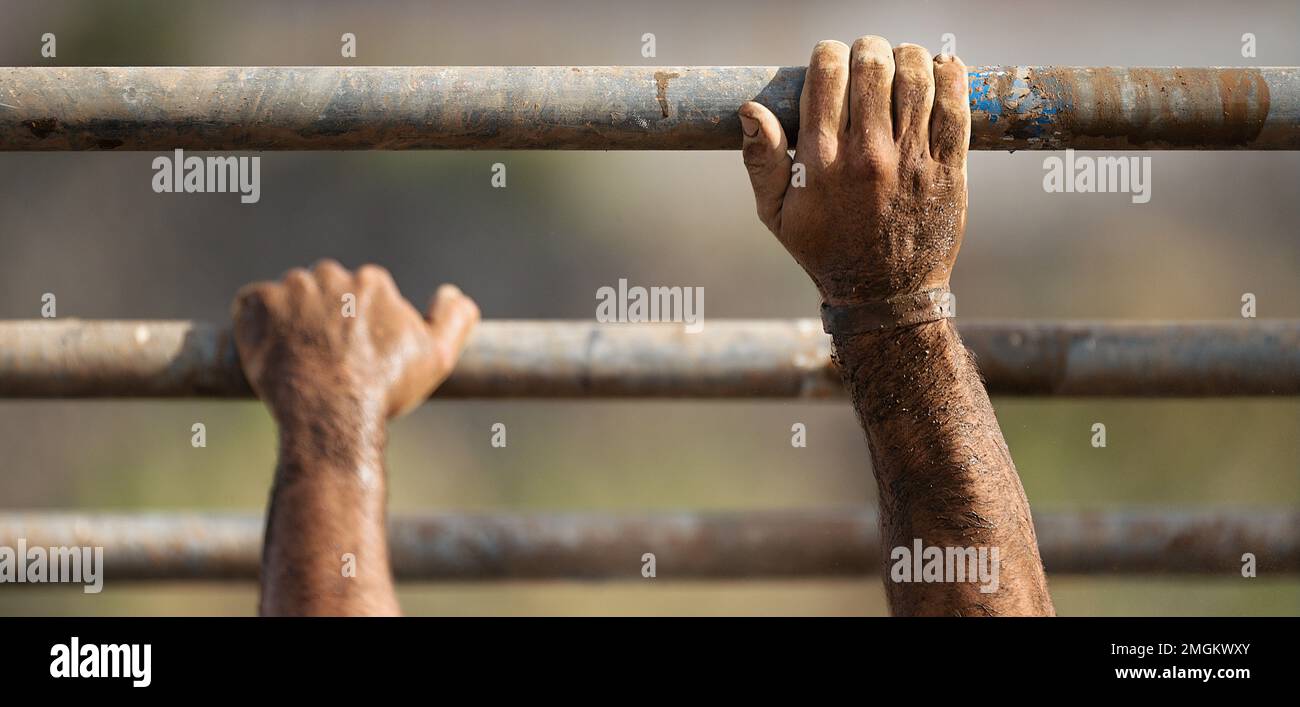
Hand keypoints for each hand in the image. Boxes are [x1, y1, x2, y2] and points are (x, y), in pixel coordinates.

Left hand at [232, 260, 478, 419]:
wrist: (332, 415)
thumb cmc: (385, 388)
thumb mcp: (438, 357)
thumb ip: (454, 319)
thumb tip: (454, 295)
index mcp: (372, 281)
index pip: (360, 297)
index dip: (358, 328)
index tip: (355, 356)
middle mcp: (331, 275)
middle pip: (324, 293)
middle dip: (323, 319)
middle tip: (326, 361)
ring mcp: (290, 288)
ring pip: (289, 299)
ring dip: (290, 322)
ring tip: (298, 362)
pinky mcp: (256, 304)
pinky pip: (251, 306)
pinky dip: (256, 325)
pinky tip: (270, 353)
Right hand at [740, 37, 969, 305]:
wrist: (884, 296)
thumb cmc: (825, 251)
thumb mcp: (776, 215)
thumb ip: (760, 160)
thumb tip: (750, 110)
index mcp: (822, 161)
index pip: (828, 74)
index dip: (829, 53)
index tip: (831, 58)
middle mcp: (867, 156)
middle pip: (874, 65)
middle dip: (868, 49)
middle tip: (868, 56)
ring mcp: (911, 162)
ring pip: (917, 77)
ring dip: (909, 55)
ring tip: (902, 60)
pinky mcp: (948, 170)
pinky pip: (956, 107)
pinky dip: (951, 76)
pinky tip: (939, 70)